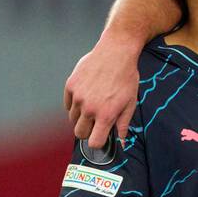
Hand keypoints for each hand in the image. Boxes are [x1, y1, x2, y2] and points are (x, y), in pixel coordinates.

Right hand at [64, 31, 140, 147]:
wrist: (115, 53)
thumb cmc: (126, 79)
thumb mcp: (130, 104)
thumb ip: (123, 125)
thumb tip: (121, 143)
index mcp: (105, 116)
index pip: (94, 143)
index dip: (97, 142)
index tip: (100, 137)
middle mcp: (89, 108)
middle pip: (80, 133)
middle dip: (87, 132)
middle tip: (95, 124)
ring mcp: (78, 97)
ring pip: (73, 119)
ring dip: (81, 118)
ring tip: (92, 107)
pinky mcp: (71, 85)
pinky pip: (68, 104)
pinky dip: (74, 105)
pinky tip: (85, 97)